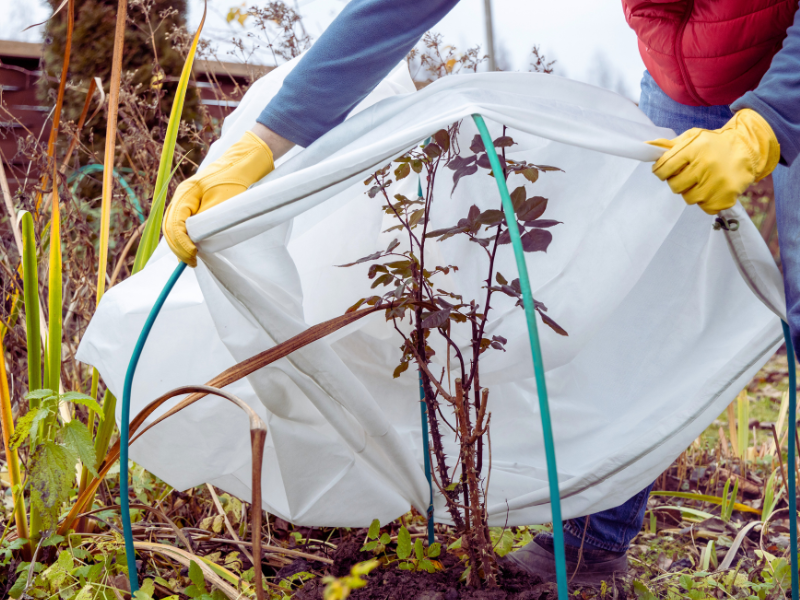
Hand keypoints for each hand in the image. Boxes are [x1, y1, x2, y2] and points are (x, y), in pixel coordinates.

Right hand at [162, 131, 273, 266]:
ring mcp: (185, 200)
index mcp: (185, 193)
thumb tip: (196, 241)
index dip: (182, 243)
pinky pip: (182, 223)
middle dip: (179, 247)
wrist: (241, 164)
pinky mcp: (193, 204)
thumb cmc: (234, 180)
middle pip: (170, 226)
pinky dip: (184, 237)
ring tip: (190, 259)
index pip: (175, 224)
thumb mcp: (223, 202)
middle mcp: (181, 196)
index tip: (193, 255)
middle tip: (191, 261)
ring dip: (180, 243)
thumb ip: (207, 220)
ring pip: (174, 226)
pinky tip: (191, 248)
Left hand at [648, 108, 779, 214]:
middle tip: (688, 174)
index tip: (666, 170)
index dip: (661, 171)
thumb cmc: (714, 144)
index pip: (664, 168)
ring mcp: (717, 182)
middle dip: (678, 181)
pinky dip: (707, 201)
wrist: (747, 148)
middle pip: (674, 186)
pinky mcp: (726, 196)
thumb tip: (647, 145)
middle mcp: (706, 165)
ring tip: (703, 180)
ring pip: (689, 198)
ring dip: (692, 191)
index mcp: (694, 148)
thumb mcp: (692, 138)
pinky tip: (713, 188)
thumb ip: (669, 145)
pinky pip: (705, 207)